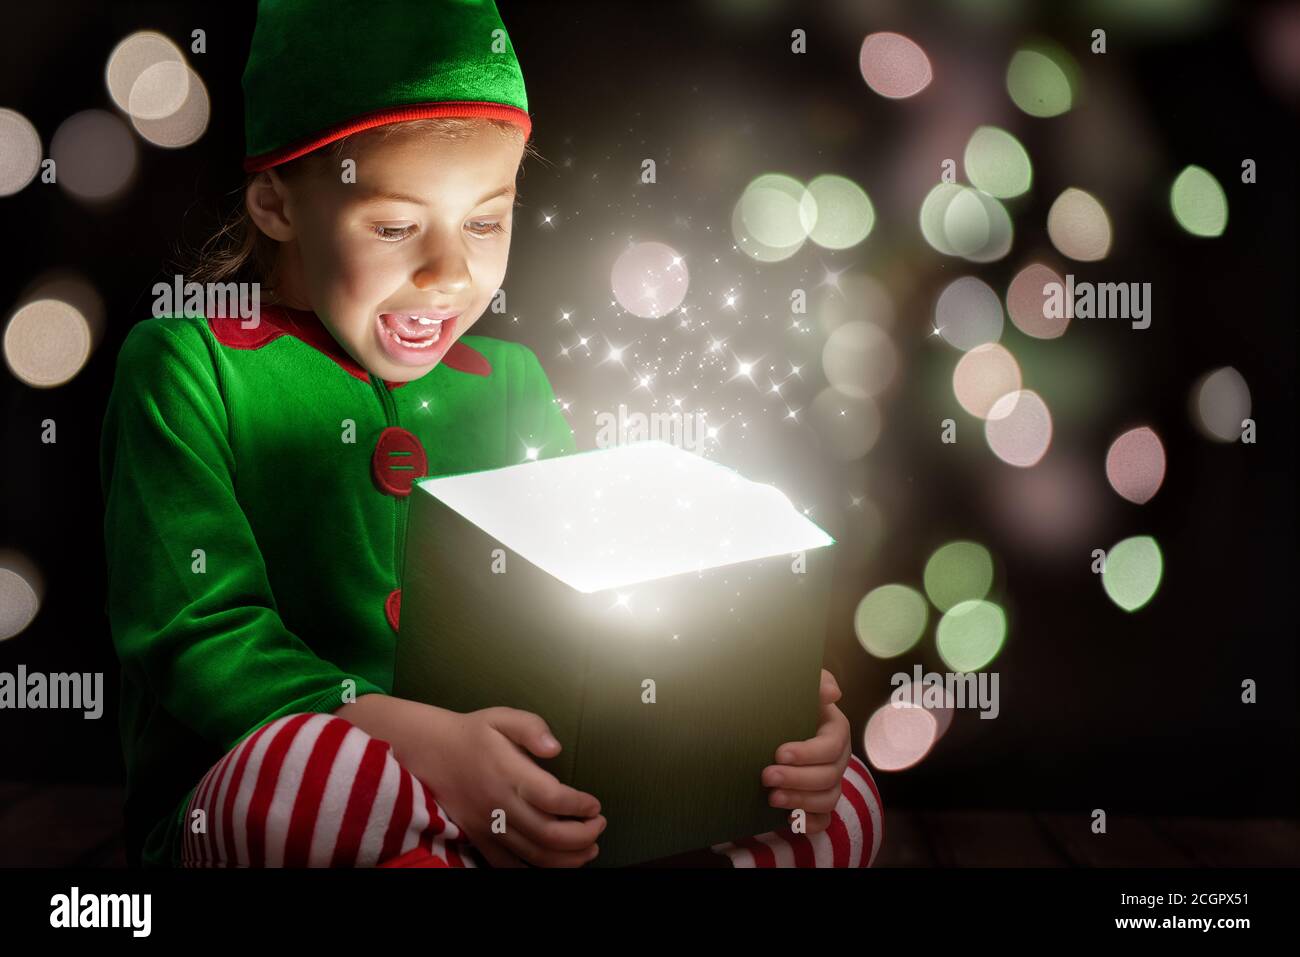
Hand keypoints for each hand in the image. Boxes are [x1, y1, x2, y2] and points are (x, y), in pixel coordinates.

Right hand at [336, 695, 604, 866]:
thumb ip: (531, 727)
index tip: (595, 805)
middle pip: (549, 834)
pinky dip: (535, 871)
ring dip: (568, 859)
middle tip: (599, 826)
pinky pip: (508, 866)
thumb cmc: (472, 733)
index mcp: (508, 773)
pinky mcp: (479, 839)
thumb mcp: (501, 717)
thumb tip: (555, 748)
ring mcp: (488, 827)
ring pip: (533, 856)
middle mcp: (499, 805)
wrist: (429, 752)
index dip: (580, 806)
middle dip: (583, 836)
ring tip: (588, 850)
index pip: (553, 799)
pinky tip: (555, 863)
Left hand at [762, 669, 850, 835]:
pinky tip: (788, 819)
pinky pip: (824, 821)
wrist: (767, 726)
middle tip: (766, 776)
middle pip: (830, 776)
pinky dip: (809, 823)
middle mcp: (837, 758)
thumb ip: (816, 681)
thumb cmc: (784, 703)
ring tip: (771, 797)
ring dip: (801, 801)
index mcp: (835, 730)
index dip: (808, 753)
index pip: (831, 746)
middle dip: (798, 779)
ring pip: (828, 800)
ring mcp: (831, 782)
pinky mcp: (819, 802)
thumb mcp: (798, 687)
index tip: (779, 753)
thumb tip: (833, 693)